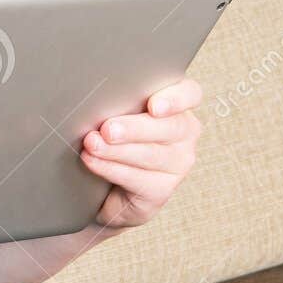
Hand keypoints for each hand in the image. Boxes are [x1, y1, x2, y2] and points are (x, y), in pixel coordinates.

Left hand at [80, 77, 201, 227]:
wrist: (106, 183)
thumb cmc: (112, 134)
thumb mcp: (115, 111)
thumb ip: (114, 101)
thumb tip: (92, 99)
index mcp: (175, 105)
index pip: (189, 94)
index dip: (176, 98)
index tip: (154, 106)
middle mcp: (183, 132)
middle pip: (169, 127)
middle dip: (135, 128)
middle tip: (108, 130)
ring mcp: (177, 162)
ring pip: (152, 154)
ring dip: (117, 150)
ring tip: (92, 145)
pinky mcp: (162, 188)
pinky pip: (138, 179)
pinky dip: (111, 168)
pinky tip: (93, 162)